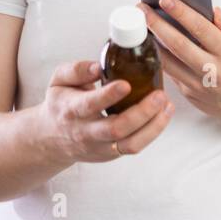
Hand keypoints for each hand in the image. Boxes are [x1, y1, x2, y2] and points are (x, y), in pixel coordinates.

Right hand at [38, 60, 172, 162]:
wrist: (52, 138)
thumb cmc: (61, 103)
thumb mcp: (59, 81)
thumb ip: (76, 70)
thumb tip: (99, 66)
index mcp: (71, 110)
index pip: (90, 105)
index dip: (108, 96)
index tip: (126, 84)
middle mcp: (86, 132)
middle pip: (116, 129)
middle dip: (141, 113)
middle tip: (160, 95)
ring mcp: (100, 146)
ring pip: (130, 144)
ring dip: (154, 126)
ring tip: (168, 105)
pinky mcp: (112, 153)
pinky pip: (135, 147)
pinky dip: (153, 132)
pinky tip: (164, 114)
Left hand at [142, 0, 220, 128]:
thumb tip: (215, 12)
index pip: (200, 27)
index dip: (180, 12)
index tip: (165, 0)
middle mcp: (212, 70)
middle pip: (177, 44)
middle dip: (156, 24)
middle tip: (142, 10)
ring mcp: (199, 86)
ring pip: (168, 62)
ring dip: (152, 43)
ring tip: (142, 27)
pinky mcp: (191, 96)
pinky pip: (172, 75)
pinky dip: (162, 60)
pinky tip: (155, 47)